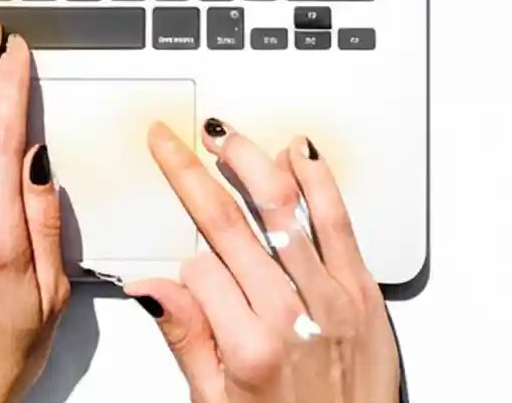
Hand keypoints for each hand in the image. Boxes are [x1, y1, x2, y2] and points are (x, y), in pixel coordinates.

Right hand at [125, 120, 399, 402]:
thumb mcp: (216, 402)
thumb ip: (186, 337)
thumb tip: (147, 288)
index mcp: (248, 349)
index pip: (197, 270)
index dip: (183, 265)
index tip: (186, 274)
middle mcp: (290, 317)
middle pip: (227, 223)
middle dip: (190, 172)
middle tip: (168, 141)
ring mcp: (332, 299)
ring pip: (281, 208)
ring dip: (247, 161)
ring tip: (223, 134)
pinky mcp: (364, 291)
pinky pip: (338, 221)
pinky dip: (317, 180)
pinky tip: (298, 153)